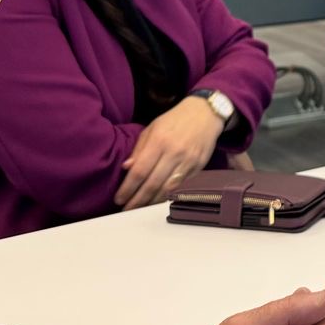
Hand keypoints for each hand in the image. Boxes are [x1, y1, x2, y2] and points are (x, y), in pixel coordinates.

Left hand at [116, 94, 221, 208]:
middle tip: (127, 210)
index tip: (119, 199)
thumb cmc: (174, 120)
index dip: (128, 188)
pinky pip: (181, 186)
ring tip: (140, 209)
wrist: (205, 113)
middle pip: (152, 183)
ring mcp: (188, 161)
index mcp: (159, 141)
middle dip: (137, 200)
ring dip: (152, 202)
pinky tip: (157, 201)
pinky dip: (167, 195)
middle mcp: (174, 152)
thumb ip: (139, 149)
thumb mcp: (152, 128)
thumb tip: (126, 168)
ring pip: (167, 189)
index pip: (140, 171)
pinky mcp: (198, 167)